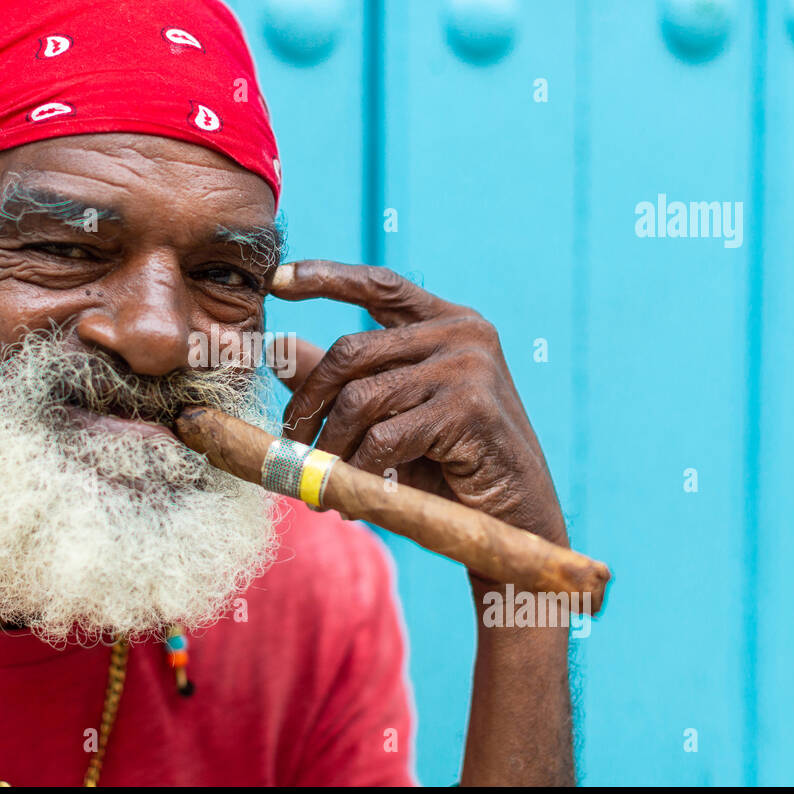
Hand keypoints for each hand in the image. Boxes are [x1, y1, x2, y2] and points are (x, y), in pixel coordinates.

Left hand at [269, 260, 568, 563]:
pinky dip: (359, 472)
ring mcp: (467, 367)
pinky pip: (384, 439)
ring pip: (359, 400)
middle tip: (289, 444)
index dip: (326, 278)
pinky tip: (358, 496)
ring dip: (331, 448)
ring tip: (323, 481)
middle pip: (350, 350)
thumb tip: (279, 350)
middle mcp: (460, 333)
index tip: (278, 278)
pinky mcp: (468, 409)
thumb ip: (344, 380)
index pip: (379, 284)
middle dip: (308, 402)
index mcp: (446, 321)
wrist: (514, 515)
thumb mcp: (394, 413)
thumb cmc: (450, 464)